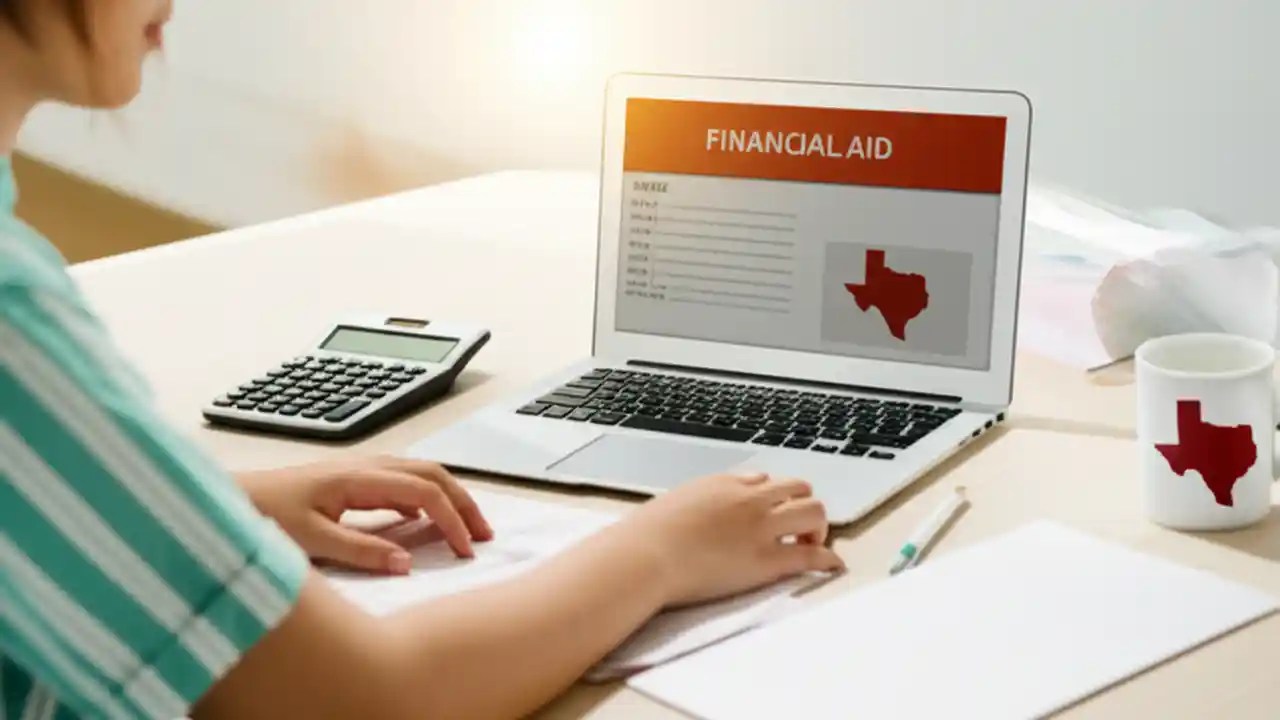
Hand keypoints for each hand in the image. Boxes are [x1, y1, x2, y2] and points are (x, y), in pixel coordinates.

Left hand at [237, 456, 492, 574]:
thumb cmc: (262, 516)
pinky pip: (402, 484)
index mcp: (358, 478)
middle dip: (464, 502)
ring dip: (449, 497)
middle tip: (484, 535)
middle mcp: (364, 467)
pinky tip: (427, 523)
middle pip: (432, 474)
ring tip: (467, 528)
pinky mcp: (352, 483)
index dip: (451, 519)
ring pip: (420, 475)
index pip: (424, 491)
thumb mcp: (309, 540)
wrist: (230, 498)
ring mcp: (359, 472)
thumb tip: (406, 563)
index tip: (466, 550)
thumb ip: (359, 551)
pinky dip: (426, 500)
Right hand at [613, 472, 843, 605]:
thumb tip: (710, 502)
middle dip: (803, 505)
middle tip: (798, 527)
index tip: (771, 511)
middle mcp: (749, 499)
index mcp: (723, 483)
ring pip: (814, 512)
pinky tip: (833, 565)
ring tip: (812, 544)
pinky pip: (811, 555)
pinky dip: (828, 559)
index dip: (772, 497)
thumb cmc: (646, 535)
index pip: (764, 480)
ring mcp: (761, 528)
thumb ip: (700, 498)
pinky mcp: (767, 560)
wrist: (645, 556)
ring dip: (819, 527)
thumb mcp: (674, 501)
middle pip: (798, 488)